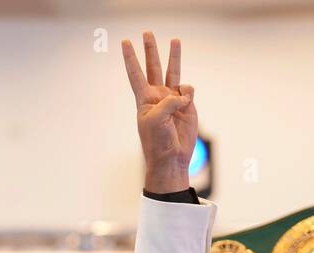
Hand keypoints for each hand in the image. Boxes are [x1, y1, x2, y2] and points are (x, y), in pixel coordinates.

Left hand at [121, 32, 197, 193]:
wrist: (171, 157)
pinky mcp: (187, 104)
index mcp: (144, 99)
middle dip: (150, 50)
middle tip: (146, 33)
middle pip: (153, 66)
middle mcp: (157, 96)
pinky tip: (186, 103)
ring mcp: (172, 99)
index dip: (131, 58)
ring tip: (174, 40)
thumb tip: (183, 94)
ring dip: (174, 56)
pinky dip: (188, 94)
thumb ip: (168, 101)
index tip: (125, 43)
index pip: (135, 73)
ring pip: (173, 71)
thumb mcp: (155, 120)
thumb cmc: (157, 141)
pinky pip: (188, 90)